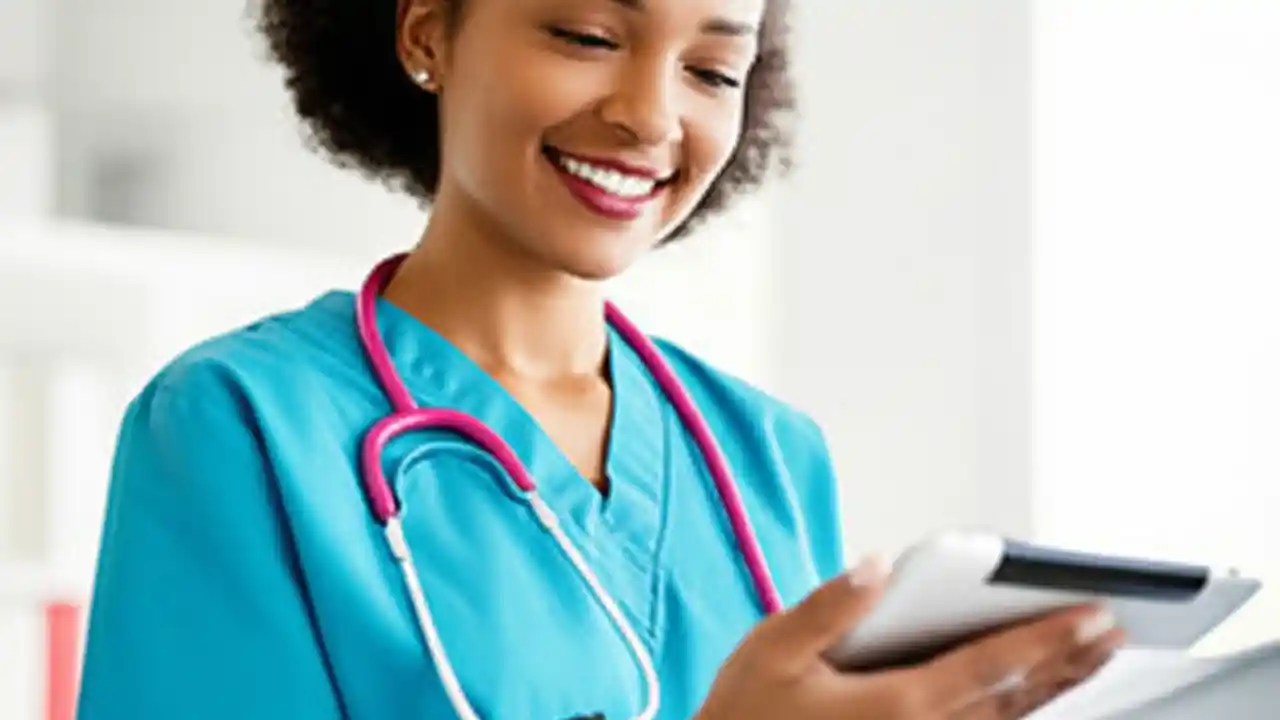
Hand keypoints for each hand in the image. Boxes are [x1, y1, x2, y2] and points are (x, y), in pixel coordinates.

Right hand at [695, 557, 1124, 719]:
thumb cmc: (747, 713)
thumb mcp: (773, 650)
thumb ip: (828, 608)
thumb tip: (874, 567)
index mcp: (894, 703)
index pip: (988, 665)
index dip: (1044, 637)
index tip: (1090, 613)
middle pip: (1012, 697)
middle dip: (1066, 660)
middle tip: (1112, 630)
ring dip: (1052, 687)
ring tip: (1091, 658)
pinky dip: (1016, 714)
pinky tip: (1031, 698)